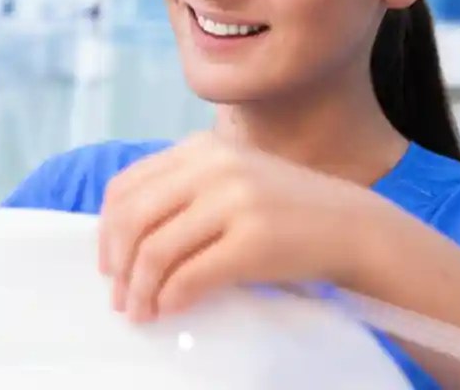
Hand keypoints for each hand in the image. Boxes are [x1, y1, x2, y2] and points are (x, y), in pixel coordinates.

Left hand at [98, 132, 386, 322]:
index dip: (106, 230)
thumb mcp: (228, 180)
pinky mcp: (254, 240)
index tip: (108, 263)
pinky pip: (190, 276)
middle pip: (132, 218)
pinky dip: (170, 297)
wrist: (353, 226)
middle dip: (116, 263)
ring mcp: (234, 201)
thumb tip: (120, 241)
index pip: (125, 186)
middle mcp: (213, 167)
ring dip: (139, 289)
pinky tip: (169, 308)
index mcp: (199, 149)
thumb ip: (180, 193)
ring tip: (140, 311)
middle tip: (118, 296)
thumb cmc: (283, 210)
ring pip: (155, 249)